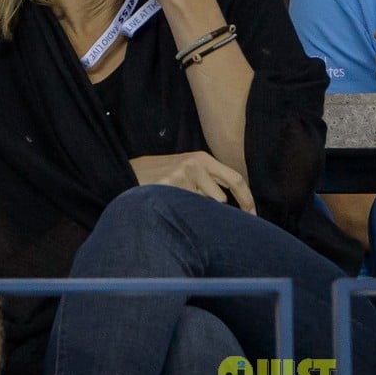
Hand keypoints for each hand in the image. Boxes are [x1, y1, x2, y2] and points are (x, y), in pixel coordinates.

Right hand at [129, 151, 255, 213]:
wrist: (122, 172)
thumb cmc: (155, 176)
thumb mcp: (183, 169)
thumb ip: (205, 180)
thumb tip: (230, 202)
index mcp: (201, 158)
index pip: (235, 179)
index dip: (247, 199)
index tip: (252, 215)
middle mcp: (194, 164)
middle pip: (220, 198)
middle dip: (214, 209)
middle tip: (207, 216)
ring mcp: (181, 175)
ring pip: (203, 206)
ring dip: (193, 210)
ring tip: (173, 203)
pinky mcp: (169, 186)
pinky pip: (186, 209)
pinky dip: (179, 213)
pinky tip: (165, 205)